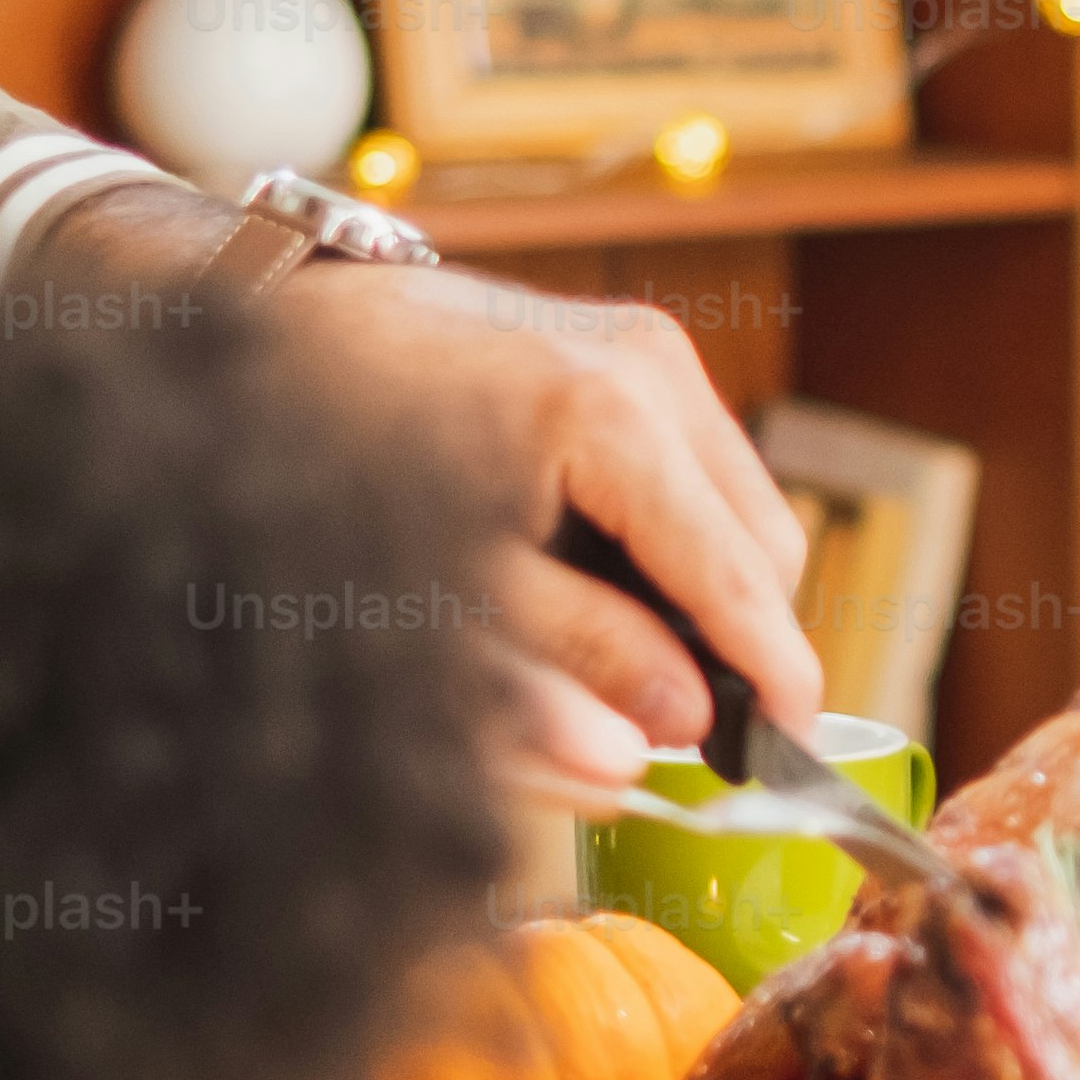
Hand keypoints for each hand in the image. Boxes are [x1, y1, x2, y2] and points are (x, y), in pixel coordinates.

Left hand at [251, 260, 820, 801]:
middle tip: (687, 722)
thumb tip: (673, 732)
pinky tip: (609, 575)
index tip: (791, 755)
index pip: (737, 574)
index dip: (774, 675)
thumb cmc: (342, 454)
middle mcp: (650, 366)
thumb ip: (573, 660)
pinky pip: (703, 466)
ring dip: (712, 588)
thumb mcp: (449, 586)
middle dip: (740, 638)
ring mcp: (649, 345)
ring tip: (635, 650)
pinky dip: (680, 535)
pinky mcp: (635, 344)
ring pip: (744, 504)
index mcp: (606, 417)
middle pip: (765, 541)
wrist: (288, 324)